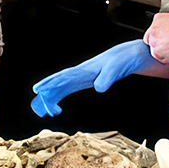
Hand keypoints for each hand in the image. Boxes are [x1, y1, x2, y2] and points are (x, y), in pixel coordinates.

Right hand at [31, 40, 156, 116]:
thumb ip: (107, 78)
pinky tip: (56, 107)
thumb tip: (98, 88)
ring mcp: (81, 76)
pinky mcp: (85, 81)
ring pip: (59, 87)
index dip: (50, 83)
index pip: (64, 77)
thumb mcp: (117, 69)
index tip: (38, 91)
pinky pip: (67, 89)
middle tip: (39, 110)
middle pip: (57, 83)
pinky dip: (58, 97)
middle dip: (46, 95)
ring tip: (42, 112)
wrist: (130, 55)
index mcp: (85, 70)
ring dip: (49, 98)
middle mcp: (79, 72)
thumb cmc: (123, 60)